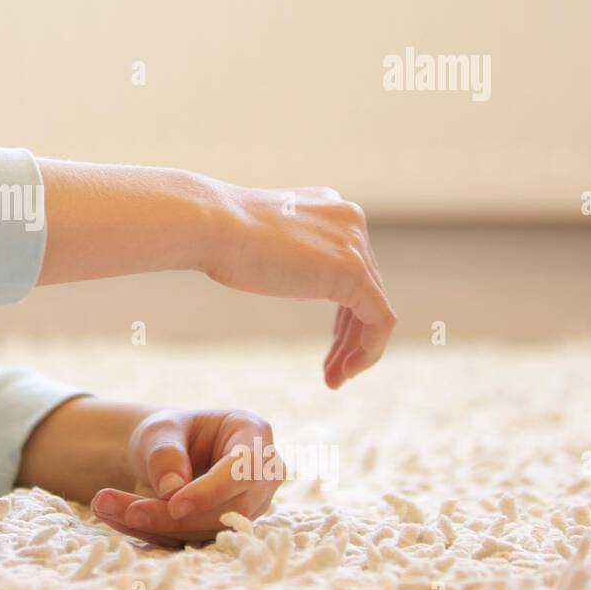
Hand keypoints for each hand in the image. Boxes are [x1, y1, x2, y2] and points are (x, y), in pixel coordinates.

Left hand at [89, 408, 284, 547]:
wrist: (163, 454)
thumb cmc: (169, 433)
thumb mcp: (160, 430)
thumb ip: (165, 453)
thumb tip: (172, 490)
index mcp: (253, 433)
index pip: (243, 468)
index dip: (212, 490)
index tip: (174, 504)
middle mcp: (261, 474)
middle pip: (230, 508)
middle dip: (175, 515)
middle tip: (126, 509)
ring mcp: (249, 507)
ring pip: (210, 531)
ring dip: (157, 526)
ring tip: (104, 505)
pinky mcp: (226, 532)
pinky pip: (192, 542)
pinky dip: (153, 534)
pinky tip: (115, 516)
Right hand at [199, 180, 395, 388]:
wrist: (210, 226)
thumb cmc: (220, 237)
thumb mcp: (266, 247)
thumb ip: (294, 261)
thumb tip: (308, 288)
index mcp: (329, 209)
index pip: (349, 270)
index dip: (341, 316)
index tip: (325, 349)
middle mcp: (350, 220)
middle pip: (364, 291)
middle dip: (348, 337)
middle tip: (330, 373)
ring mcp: (355, 243)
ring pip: (374, 307)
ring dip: (357, 350)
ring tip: (333, 379)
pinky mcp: (354, 271)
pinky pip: (380, 319)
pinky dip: (368, 349)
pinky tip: (346, 372)